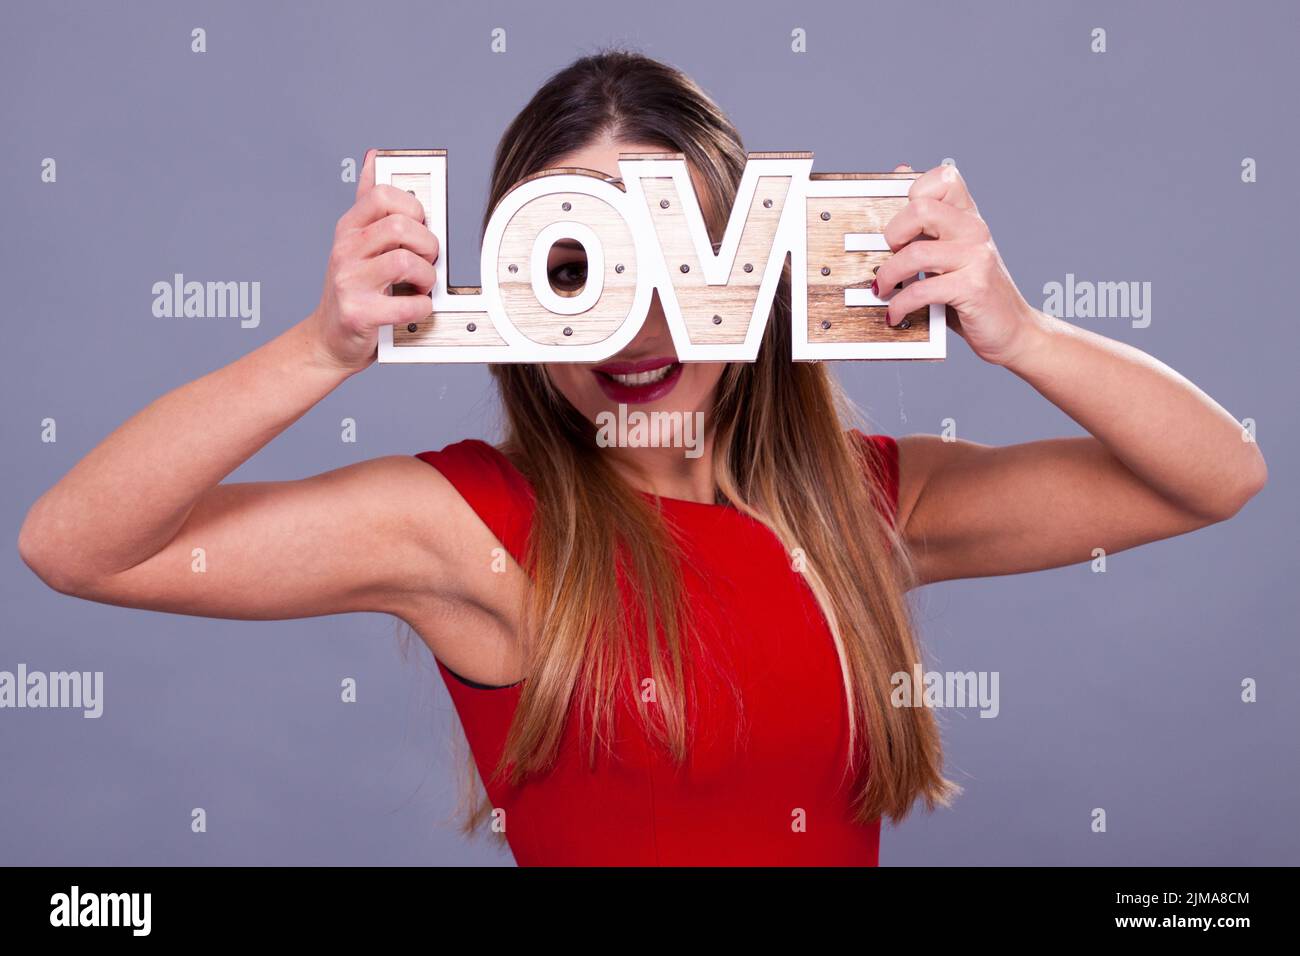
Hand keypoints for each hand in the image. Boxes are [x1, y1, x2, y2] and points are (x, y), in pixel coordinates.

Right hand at [307, 149, 439, 371]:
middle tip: (427, 260)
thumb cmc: (352, 291)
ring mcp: (349, 282)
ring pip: (405, 262)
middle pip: (399, 227)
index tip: (420, 226)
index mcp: (349, 229)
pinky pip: (407, 304)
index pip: (383, 194)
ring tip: (421, 285)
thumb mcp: (355, 242)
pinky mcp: (359, 314)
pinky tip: (416, 307)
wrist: (329, 340)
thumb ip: (367, 203)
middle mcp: (345, 251)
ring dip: (427, 276)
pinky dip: (422, 308)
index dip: (413, 207)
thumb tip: (373, 159)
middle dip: (427, 244)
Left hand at [874, 163, 1042, 366]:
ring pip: (916, 253)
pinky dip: (901, 304)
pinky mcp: (972, 288)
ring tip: (883, 289)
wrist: (1013, 329)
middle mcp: (974, 230)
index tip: (903, 223)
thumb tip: (901, 173)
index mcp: (968, 217)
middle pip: (921, 209)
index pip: (943, 178)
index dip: (913, 193)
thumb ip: (929, 223)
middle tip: (890, 254)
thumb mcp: (951, 253)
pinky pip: (923, 290)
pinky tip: (897, 313)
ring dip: (888, 275)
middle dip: (893, 234)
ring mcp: (976, 257)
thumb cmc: (973, 292)